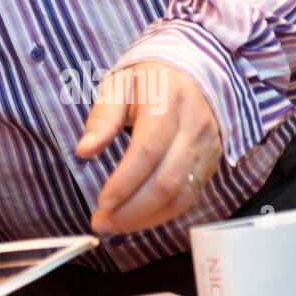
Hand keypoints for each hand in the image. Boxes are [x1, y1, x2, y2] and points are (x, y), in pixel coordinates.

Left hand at [75, 61, 220, 235]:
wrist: (191, 71)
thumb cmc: (147, 80)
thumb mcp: (117, 86)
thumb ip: (102, 118)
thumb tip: (84, 150)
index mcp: (167, 102)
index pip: (148, 150)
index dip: (125, 181)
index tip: (102, 202)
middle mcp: (193, 127)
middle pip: (167, 180)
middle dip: (133, 209)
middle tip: (102, 222)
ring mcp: (207, 147)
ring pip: (182, 195)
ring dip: (147, 218)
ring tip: (115, 225)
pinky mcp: (211, 163)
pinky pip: (190, 197)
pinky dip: (163, 214)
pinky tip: (138, 218)